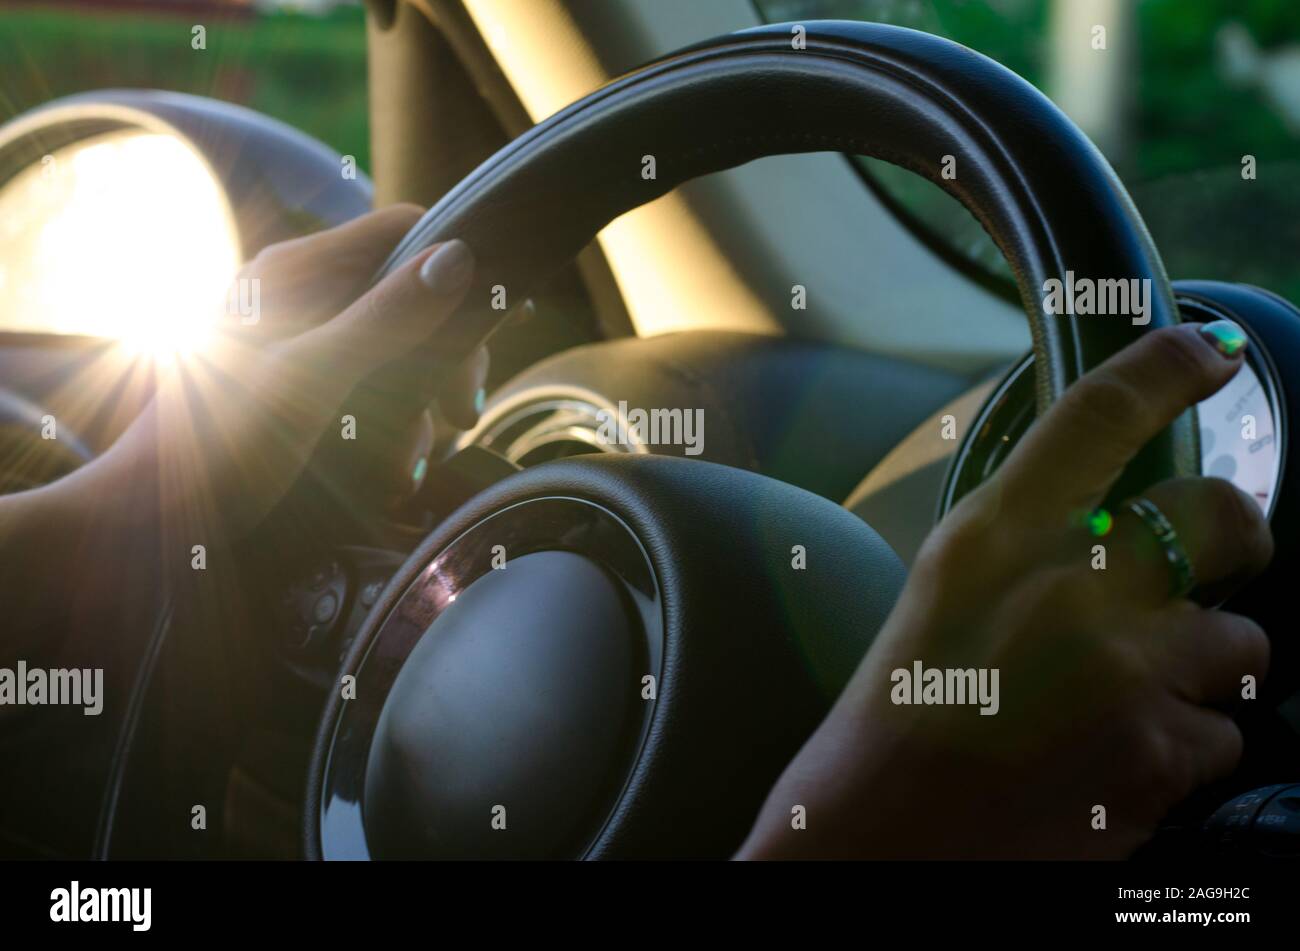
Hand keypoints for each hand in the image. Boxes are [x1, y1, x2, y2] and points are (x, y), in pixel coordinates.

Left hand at [71, 204, 485, 538]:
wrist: (150, 522)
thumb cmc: (219, 445)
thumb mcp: (314, 379)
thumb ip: (387, 318)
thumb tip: (461, 258)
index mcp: (299, 271)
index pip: (403, 231)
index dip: (456, 263)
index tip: (495, 323)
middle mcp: (304, 297)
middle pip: (412, 299)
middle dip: (446, 359)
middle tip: (461, 415)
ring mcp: (304, 344)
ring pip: (400, 353)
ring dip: (420, 410)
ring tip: (407, 467)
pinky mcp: (304, 391)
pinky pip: (374, 392)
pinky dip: (393, 429)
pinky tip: (391, 473)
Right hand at [738, 321, 1272, 858]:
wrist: (882, 846)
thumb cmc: (892, 721)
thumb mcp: (941, 596)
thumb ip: (1024, 544)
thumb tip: (1112, 518)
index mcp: (991, 540)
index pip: (1097, 415)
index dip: (1168, 365)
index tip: (1206, 352)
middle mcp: (1066, 594)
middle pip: (1221, 513)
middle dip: (1235, 531)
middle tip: (1218, 553)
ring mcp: (1123, 680)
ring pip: (1239, 644)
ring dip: (1200, 667)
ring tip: (1128, 697)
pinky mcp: (1157, 763)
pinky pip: (1220, 736)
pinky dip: (1182, 745)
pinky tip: (1116, 757)